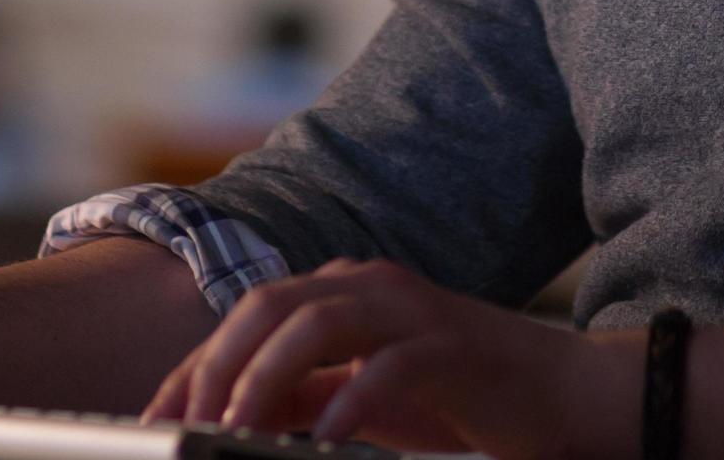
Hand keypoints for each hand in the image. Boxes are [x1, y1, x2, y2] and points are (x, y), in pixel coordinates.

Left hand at [140, 257, 637, 459]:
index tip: (155, 418)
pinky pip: (390, 365)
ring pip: (317, 322)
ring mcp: (413, 310)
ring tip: (236, 430)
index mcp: (343, 291)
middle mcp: (371, 285)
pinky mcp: (453, 346)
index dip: (195, 366)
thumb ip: (303, 396)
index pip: (247, 318)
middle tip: (182, 426)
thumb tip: (229, 417)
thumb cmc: (460, 402)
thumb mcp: (363, 399)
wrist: (568, 396)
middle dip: (216, 366)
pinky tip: (328, 438)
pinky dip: (351, 400)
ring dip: (266, 377)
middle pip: (268, 307)